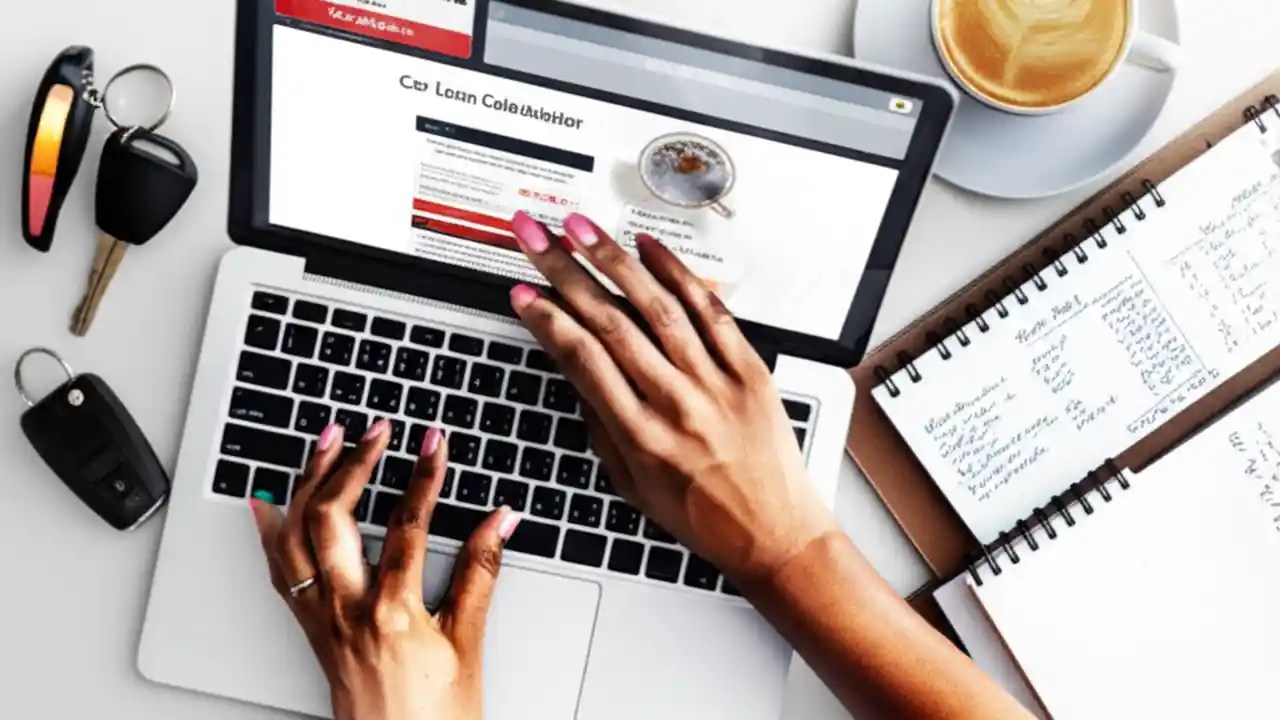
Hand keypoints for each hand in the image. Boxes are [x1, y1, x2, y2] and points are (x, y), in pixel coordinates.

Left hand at [251, 421, 521, 719]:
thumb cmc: (436, 718)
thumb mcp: (468, 643)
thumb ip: (480, 575)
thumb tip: (499, 523)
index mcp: (391, 614)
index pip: (406, 525)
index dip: (422, 476)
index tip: (432, 441)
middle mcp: (345, 612)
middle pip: (335, 518)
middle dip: (355, 462)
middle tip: (378, 429)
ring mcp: (320, 619)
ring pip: (296, 535)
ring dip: (309, 481)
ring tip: (327, 441)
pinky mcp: (309, 629)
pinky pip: (279, 569)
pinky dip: (271, 528)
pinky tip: (271, 499)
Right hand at [507, 212, 838, 585]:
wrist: (777, 534)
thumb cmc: (705, 517)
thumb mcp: (632, 488)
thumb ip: (601, 428)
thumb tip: (575, 371)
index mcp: (641, 438)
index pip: (582, 361)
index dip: (547, 319)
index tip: (523, 291)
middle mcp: (677, 406)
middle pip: (611, 323)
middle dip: (565, 272)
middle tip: (535, 236)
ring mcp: (716, 385)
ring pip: (657, 308)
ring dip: (614, 261)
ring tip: (581, 229)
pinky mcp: (749, 371)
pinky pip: (712, 313)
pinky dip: (679, 275)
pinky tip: (650, 249)